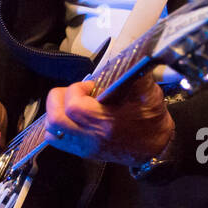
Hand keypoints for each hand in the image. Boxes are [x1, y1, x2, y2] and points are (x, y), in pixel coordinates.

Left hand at [43, 74, 173, 165]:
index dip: (76, 89)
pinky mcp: (84, 152)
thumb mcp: (147, 91)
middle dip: (58, 99)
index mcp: (106, 122)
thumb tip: (126, 54)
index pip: (73, 105)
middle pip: (55, 119)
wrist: (156, 147)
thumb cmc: (151, 119)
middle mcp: (91, 137)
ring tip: (70, 104)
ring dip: (56, 113)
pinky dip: (57, 127)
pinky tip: (71, 117)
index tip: (90, 86)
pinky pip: (58, 141)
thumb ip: (132, 72)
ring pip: (52, 132)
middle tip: (72, 93)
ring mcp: (85, 147)